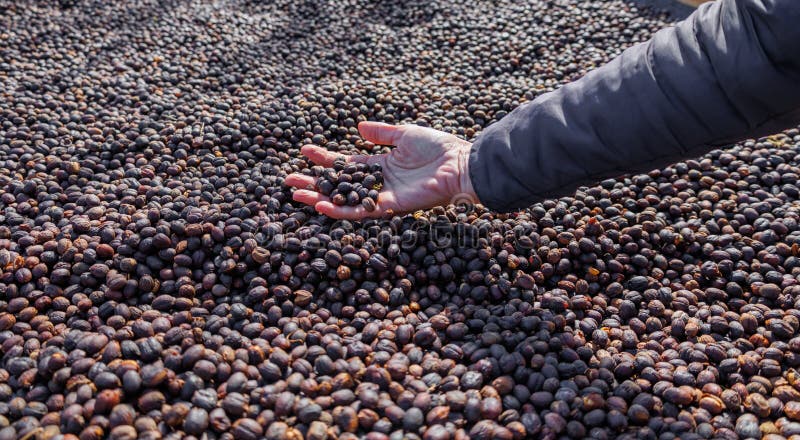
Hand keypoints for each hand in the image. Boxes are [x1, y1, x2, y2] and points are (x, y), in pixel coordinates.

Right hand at [285, 122, 477, 218]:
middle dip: (313, 182)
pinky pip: (360, 212)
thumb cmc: (439, 148)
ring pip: (344, 201)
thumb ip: (382, 133)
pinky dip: (339, 210)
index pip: (346, 164)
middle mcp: (378, 184)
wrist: (460, 165)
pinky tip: (320, 206)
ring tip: (295, 194)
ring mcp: (382, 197)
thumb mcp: (405, 134)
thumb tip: (358, 128)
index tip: (305, 151)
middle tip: (289, 180)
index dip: (325, 159)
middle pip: (339, 185)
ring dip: (318, 199)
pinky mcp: (390, 207)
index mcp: (381, 166)